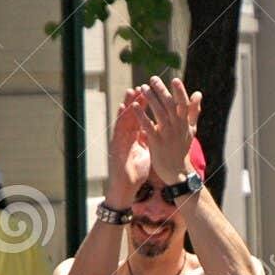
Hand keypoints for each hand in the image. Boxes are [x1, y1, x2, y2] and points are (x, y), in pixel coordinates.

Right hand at [106, 89, 151, 206]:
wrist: (127, 188)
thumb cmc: (136, 173)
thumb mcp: (146, 154)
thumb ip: (150, 142)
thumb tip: (157, 133)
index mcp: (135, 138)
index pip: (141, 118)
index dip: (146, 106)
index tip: (152, 93)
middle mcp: (128, 136)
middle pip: (133, 115)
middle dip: (137, 100)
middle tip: (143, 86)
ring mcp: (121, 139)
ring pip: (125, 118)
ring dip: (128, 104)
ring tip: (132, 90)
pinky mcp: (116, 145)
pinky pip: (119, 129)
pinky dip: (121, 117)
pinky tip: (124, 107)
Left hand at [138, 76, 200, 185]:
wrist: (177, 171)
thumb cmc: (182, 148)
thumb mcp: (191, 129)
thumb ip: (193, 111)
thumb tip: (198, 93)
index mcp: (185, 123)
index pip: (184, 104)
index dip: (180, 92)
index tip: (175, 79)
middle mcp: (177, 127)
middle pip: (170, 105)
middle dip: (162, 91)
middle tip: (153, 78)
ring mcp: (167, 134)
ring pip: (159, 113)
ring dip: (151, 99)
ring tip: (142, 88)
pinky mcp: (157, 142)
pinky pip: (148, 126)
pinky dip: (141, 115)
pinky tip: (134, 106)